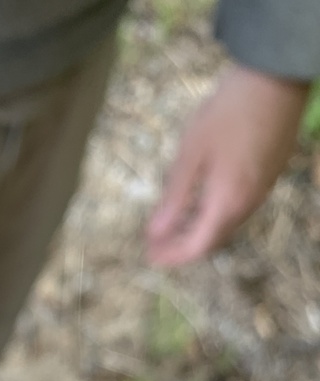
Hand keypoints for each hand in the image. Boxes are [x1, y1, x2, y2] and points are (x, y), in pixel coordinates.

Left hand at [146, 63, 308, 265]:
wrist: (276, 78)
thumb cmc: (227, 114)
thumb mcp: (191, 155)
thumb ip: (174, 199)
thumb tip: (155, 234)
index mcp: (226, 203)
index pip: (197, 247)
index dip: (172, 256)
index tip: (150, 256)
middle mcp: (247, 204)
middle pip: (212, 240)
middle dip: (183, 246)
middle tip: (157, 244)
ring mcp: (261, 190)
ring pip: (226, 225)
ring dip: (198, 230)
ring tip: (173, 226)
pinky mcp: (268, 175)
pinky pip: (238, 208)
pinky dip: (214, 215)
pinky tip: (200, 203)